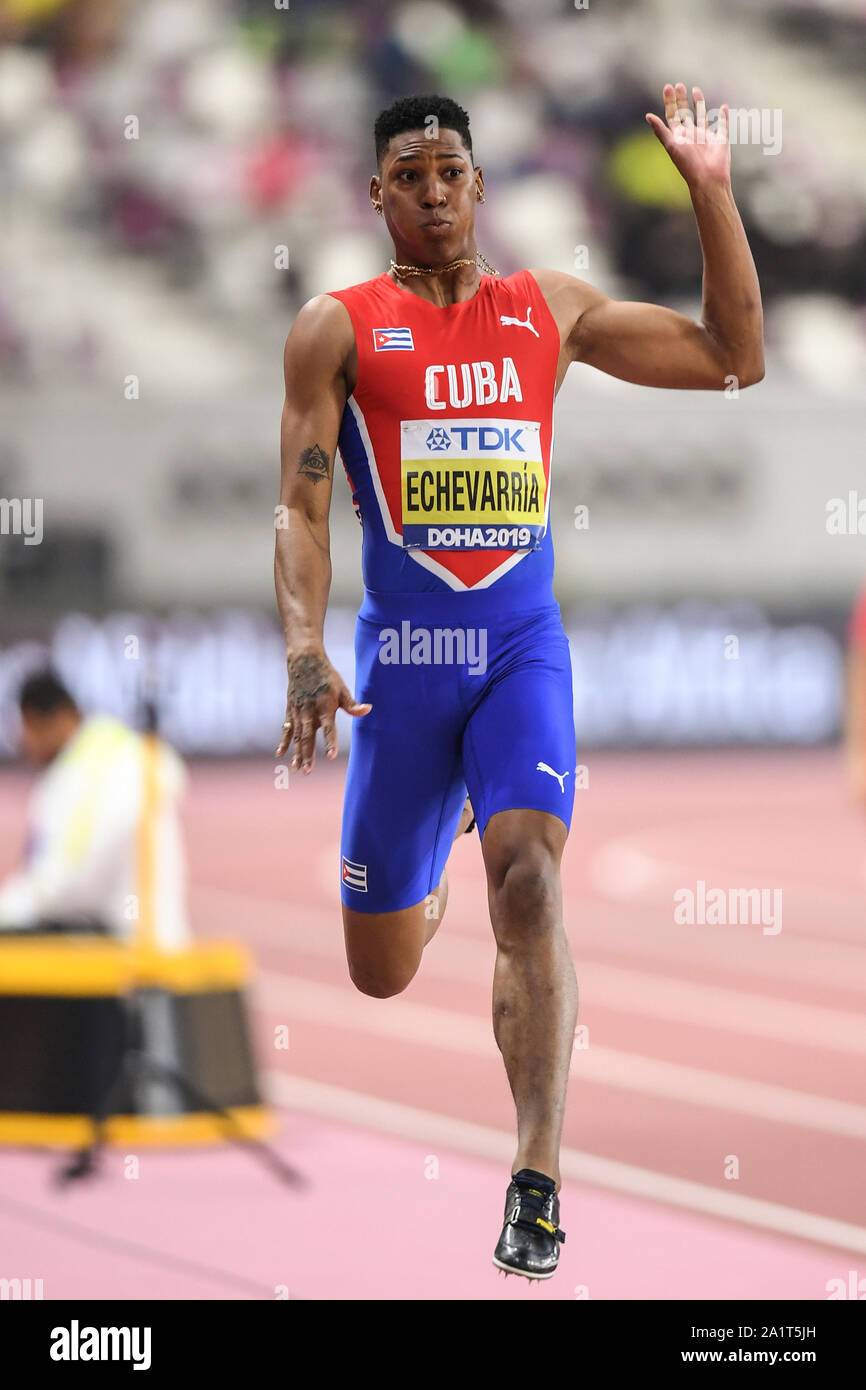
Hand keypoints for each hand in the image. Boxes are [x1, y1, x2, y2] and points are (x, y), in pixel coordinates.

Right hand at [275, 650, 370, 771]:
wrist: (304, 661)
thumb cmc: (327, 677)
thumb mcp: (342, 689)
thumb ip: (352, 704)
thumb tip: (368, 710)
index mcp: (325, 706)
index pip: (328, 728)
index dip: (330, 742)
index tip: (331, 756)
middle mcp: (309, 711)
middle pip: (308, 736)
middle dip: (307, 755)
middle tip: (308, 771)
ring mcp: (298, 712)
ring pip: (297, 736)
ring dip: (296, 753)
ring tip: (296, 769)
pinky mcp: (290, 710)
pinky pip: (286, 728)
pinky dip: (283, 741)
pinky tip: (280, 754)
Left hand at [645, 83, 730, 188]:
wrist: (707, 178)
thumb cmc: (687, 163)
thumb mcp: (671, 145)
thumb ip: (660, 130)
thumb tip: (647, 116)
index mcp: (679, 137)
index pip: (672, 116)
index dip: (669, 102)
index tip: (668, 87)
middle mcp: (691, 135)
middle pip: (685, 113)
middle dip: (681, 100)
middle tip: (678, 85)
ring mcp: (706, 137)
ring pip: (701, 116)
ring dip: (699, 103)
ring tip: (695, 89)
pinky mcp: (720, 139)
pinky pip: (723, 125)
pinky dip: (723, 116)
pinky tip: (723, 107)